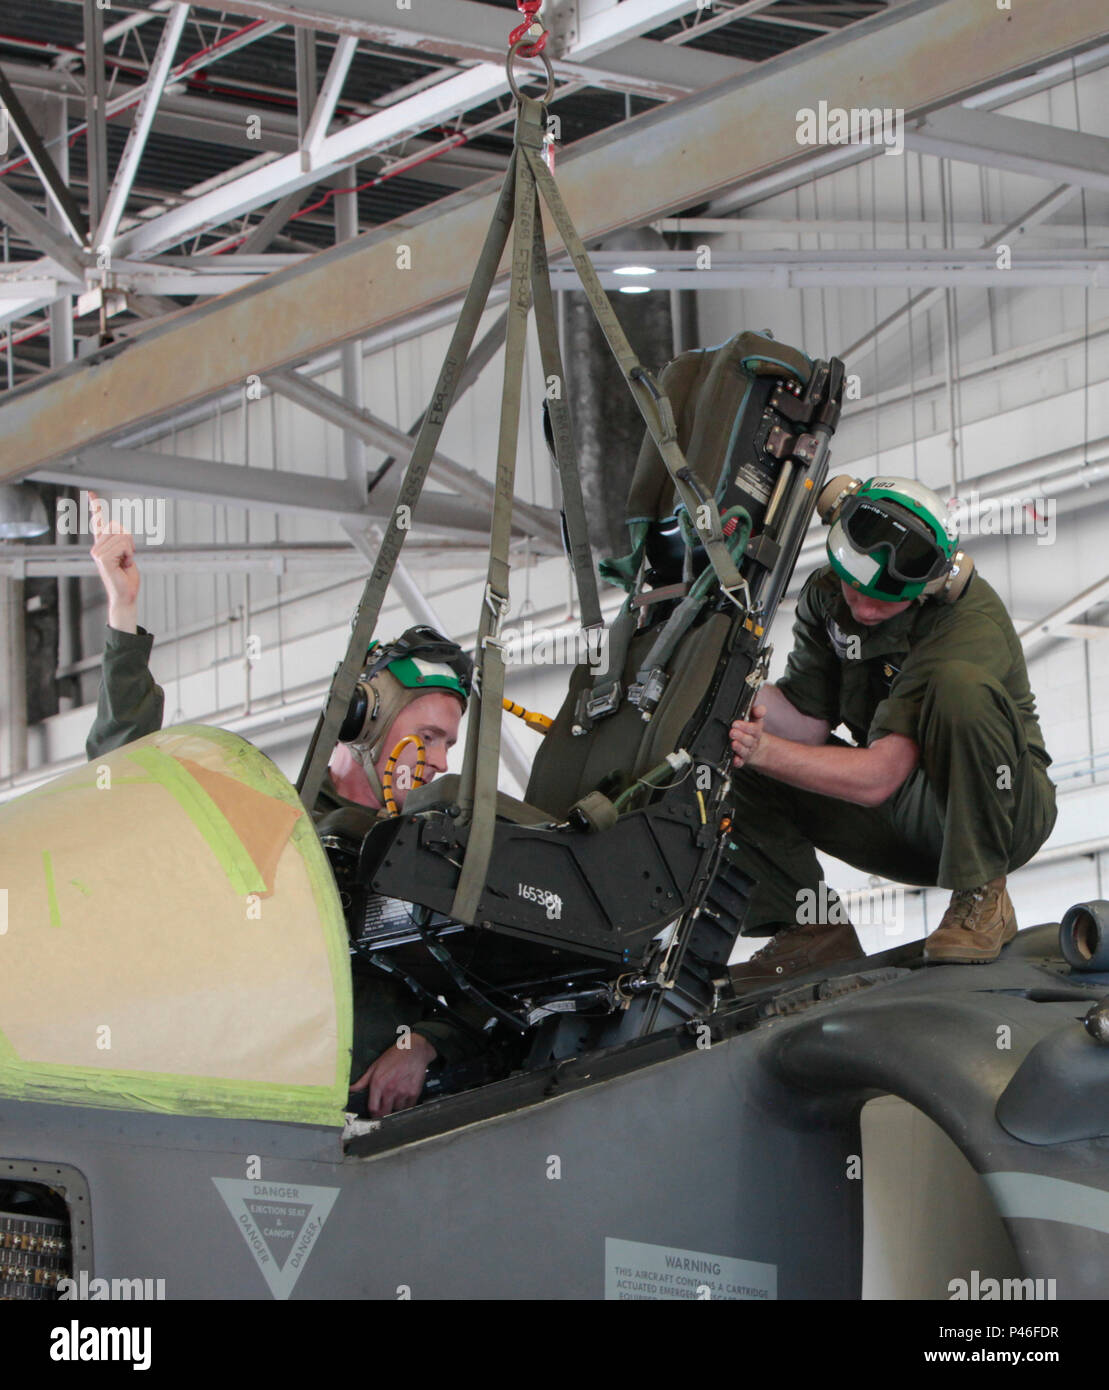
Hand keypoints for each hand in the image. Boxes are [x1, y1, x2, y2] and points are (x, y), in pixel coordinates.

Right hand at [88, 491, 139, 631]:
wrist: (125, 596)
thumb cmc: (127, 578)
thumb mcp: (126, 555)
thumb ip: (122, 542)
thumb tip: (122, 532)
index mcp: (102, 545)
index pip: (98, 522)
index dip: (95, 507)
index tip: (91, 493)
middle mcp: (97, 547)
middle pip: (118, 527)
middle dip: (129, 541)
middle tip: (127, 558)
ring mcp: (97, 553)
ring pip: (122, 535)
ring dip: (130, 549)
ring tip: (125, 562)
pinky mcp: (102, 558)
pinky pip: (123, 545)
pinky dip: (129, 554)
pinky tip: (124, 565)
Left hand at [350, 1033, 436, 1117]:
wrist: (415, 1049)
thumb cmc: (395, 1055)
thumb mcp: (375, 1066)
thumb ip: (362, 1081)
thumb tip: (351, 1089)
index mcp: (379, 1083)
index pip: (373, 1108)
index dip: (372, 1113)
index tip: (373, 1113)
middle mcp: (390, 1089)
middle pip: (384, 1113)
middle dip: (382, 1114)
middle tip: (383, 1111)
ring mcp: (403, 1092)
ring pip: (396, 1110)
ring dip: (395, 1108)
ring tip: (395, 1100)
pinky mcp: (414, 1092)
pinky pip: (409, 1107)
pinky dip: (406, 1105)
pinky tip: (404, 1097)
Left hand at [730, 704, 766, 769]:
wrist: (755, 747)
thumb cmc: (751, 730)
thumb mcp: (755, 718)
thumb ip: (756, 711)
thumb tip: (761, 709)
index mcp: (755, 730)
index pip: (754, 729)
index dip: (745, 727)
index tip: (736, 723)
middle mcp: (752, 742)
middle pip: (748, 740)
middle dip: (740, 736)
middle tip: (732, 732)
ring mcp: (747, 751)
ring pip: (744, 751)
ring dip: (739, 747)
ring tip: (733, 743)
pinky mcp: (741, 760)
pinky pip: (740, 762)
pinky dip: (738, 762)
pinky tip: (735, 760)